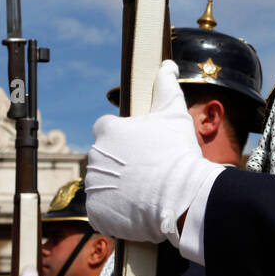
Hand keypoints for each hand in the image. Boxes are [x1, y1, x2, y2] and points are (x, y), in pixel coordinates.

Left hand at [86, 60, 223, 246]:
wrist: (181, 196)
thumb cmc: (178, 152)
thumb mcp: (174, 113)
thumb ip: (166, 86)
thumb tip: (166, 64)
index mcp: (106, 130)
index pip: (107, 130)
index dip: (125, 140)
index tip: (141, 149)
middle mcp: (93, 155)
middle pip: (104, 158)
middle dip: (120, 164)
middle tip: (146, 172)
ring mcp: (93, 185)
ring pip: (103, 184)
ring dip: (117, 187)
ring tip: (143, 192)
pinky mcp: (95, 210)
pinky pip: (101, 209)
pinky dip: (114, 210)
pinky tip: (135, 208)